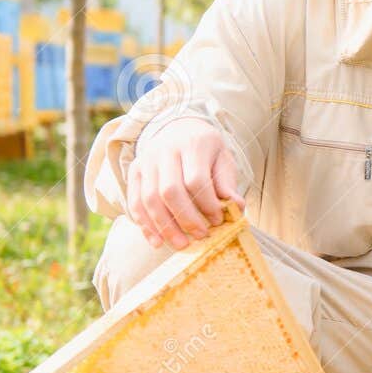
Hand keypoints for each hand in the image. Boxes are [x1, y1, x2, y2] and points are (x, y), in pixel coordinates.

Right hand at [125, 116, 244, 249]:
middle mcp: (164, 150)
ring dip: (165, 226)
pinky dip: (145, 225)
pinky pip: (135, 201)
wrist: (179, 129)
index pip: (196, 180)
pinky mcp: (134, 172)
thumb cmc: (206, 151)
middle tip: (201, 236)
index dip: (207, 205)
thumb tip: (237, 208)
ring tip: (181, 244)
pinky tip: (157, 241)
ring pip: (150, 198)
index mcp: (192, 144)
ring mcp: (146, 161)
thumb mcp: (223, 160)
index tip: (218, 221)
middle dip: (186, 218)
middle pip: (170, 190)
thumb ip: (227, 184)